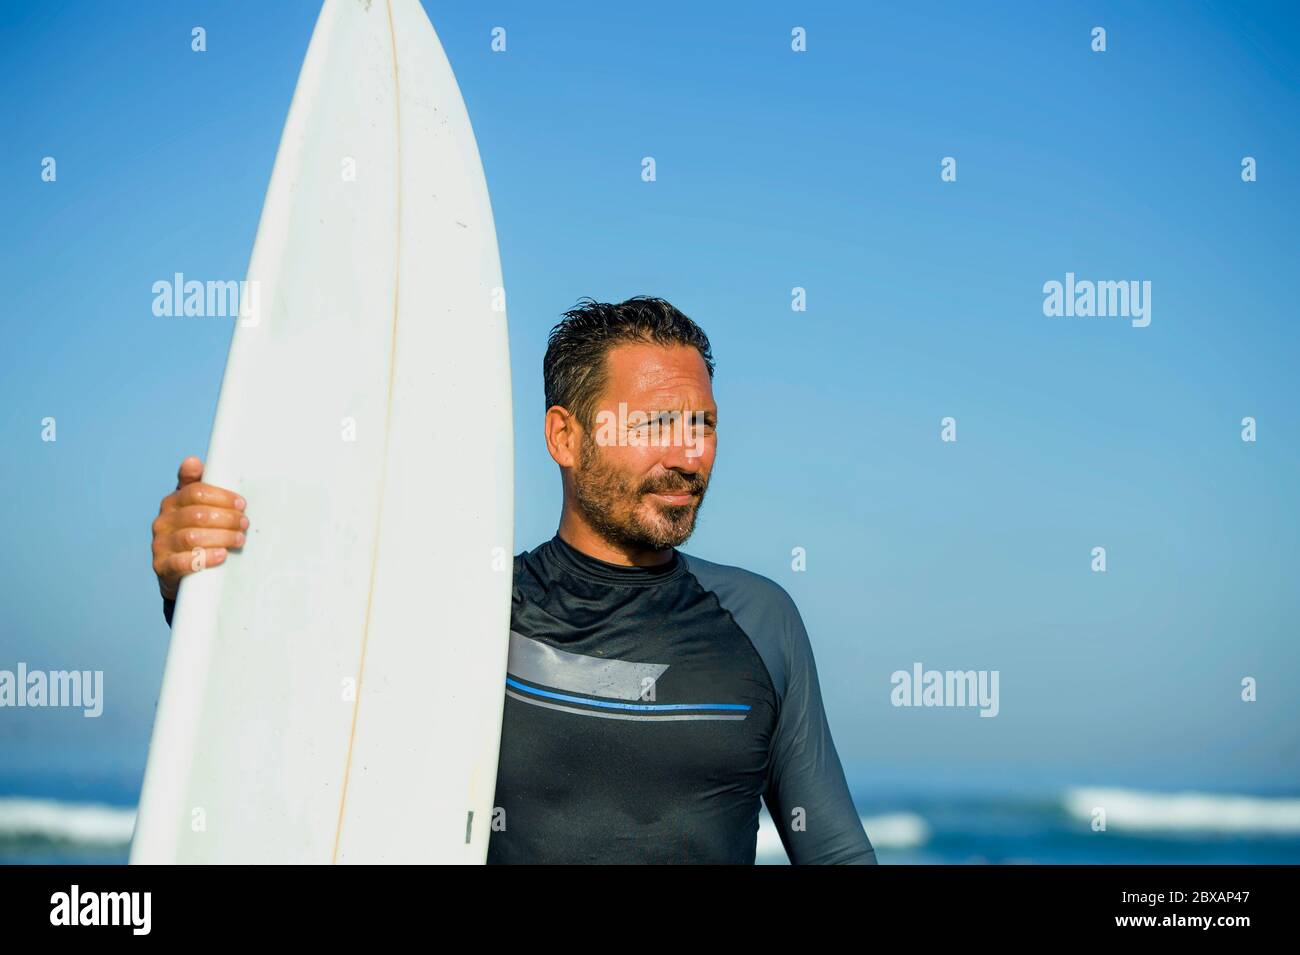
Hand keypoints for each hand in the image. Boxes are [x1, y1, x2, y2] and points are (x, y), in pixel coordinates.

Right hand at [151, 455, 247, 599]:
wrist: (178, 573)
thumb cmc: (193, 534)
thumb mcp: (195, 508)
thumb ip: (197, 485)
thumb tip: (192, 460)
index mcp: (172, 502)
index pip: (195, 492)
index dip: (222, 497)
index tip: (241, 503)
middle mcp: (162, 521)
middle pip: (197, 514)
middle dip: (226, 518)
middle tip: (244, 524)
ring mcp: (159, 544)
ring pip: (191, 537)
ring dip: (221, 537)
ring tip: (239, 539)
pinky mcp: (162, 567)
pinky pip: (182, 562)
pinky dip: (205, 558)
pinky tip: (222, 555)